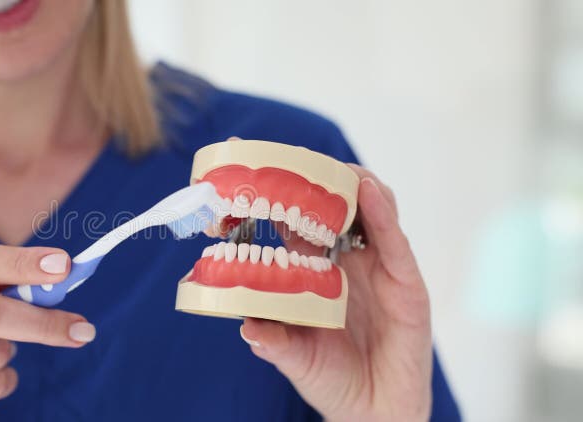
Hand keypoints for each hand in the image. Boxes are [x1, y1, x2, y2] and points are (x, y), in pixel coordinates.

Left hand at [240, 166, 432, 420]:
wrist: (372, 413)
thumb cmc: (330, 378)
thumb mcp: (293, 356)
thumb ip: (273, 340)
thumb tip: (246, 326)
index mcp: (315, 269)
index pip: (292, 219)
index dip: (272, 192)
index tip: (244, 161)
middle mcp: (346, 261)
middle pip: (333, 204)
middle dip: (313, 177)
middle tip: (285, 157)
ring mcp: (378, 268)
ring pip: (370, 211)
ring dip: (351, 184)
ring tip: (330, 167)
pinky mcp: (406, 284)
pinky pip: (395, 243)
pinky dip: (383, 216)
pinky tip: (369, 194)